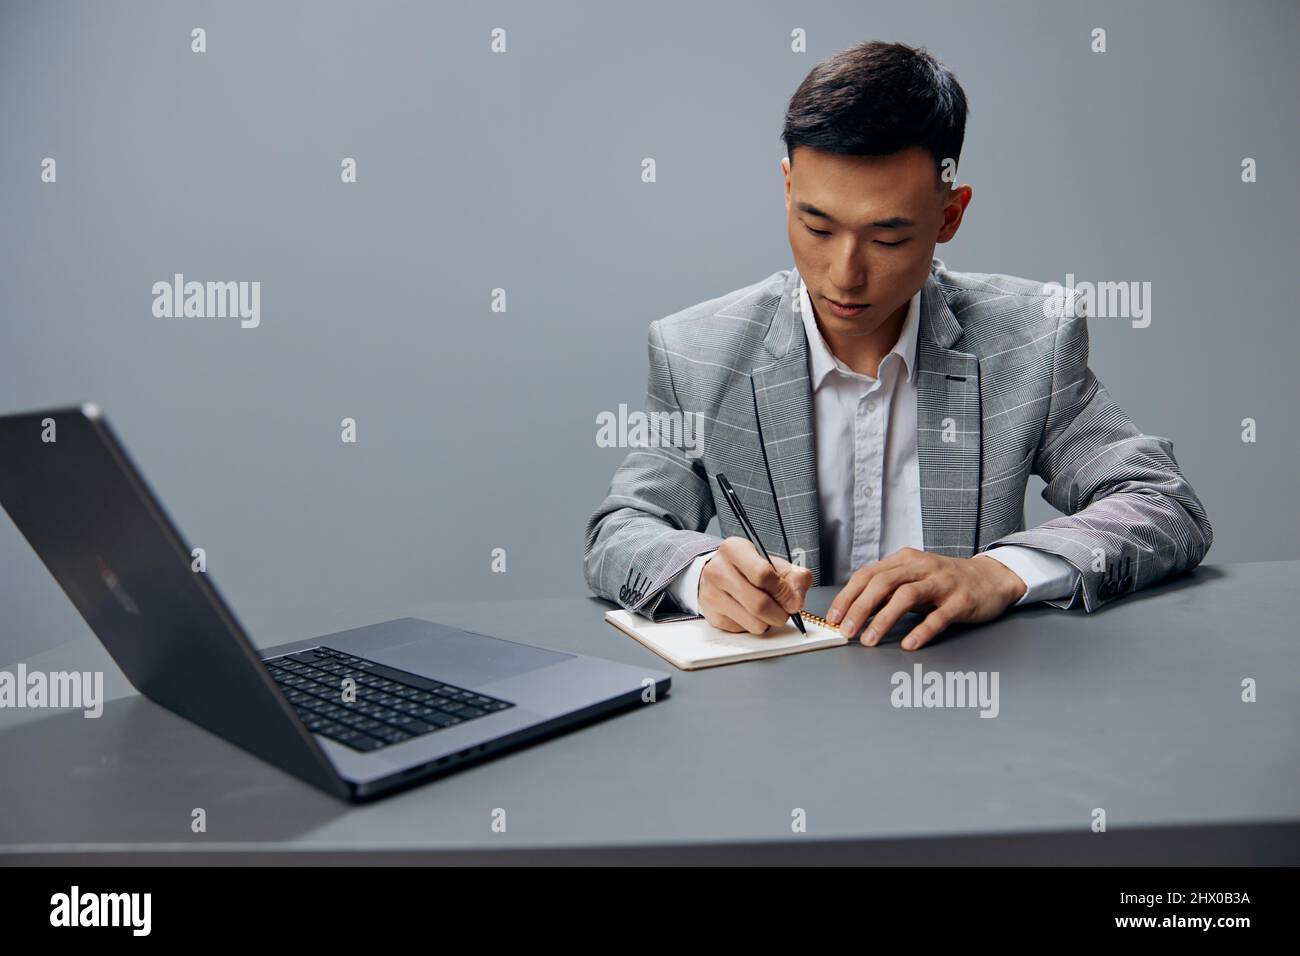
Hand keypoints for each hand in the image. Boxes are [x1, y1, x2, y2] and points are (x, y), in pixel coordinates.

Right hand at [698, 537, 813, 634]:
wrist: (717, 574)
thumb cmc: (747, 567)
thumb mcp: (772, 562)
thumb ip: (793, 576)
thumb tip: (796, 600)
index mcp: (734, 550)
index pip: (762, 574)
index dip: (783, 591)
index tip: (793, 600)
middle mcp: (718, 571)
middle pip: (759, 604)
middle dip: (780, 613)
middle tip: (785, 611)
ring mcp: (712, 595)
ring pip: (754, 623)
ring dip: (770, 622)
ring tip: (769, 611)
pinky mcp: (713, 616)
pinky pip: (745, 630)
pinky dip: (756, 625)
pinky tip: (752, 613)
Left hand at [827, 548, 1026, 650]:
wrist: (990, 577)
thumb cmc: (944, 581)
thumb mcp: (912, 579)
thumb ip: (885, 591)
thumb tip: (853, 612)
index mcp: (903, 560)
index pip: (867, 575)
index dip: (847, 596)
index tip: (833, 617)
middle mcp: (920, 567)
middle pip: (882, 583)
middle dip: (859, 608)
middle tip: (846, 632)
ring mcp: (942, 582)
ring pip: (906, 596)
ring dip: (884, 619)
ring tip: (870, 640)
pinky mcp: (961, 600)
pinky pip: (938, 616)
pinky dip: (922, 630)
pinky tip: (909, 644)